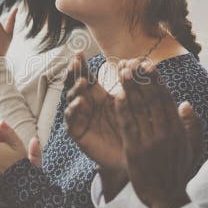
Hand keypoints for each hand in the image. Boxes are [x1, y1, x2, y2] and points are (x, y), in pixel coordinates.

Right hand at [64, 52, 126, 198]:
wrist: (131, 155)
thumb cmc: (133, 128)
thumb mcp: (132, 103)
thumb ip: (132, 85)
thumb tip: (136, 61)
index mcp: (97, 95)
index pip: (85, 76)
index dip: (81, 65)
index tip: (79, 52)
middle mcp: (86, 104)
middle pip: (74, 84)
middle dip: (73, 73)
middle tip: (74, 62)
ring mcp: (80, 118)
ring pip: (71, 100)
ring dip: (75, 89)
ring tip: (83, 82)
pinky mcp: (78, 132)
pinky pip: (71, 120)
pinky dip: (74, 110)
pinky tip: (81, 102)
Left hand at [114, 60, 201, 207]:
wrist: (167, 198)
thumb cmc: (179, 171)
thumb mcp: (193, 147)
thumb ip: (191, 124)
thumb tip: (184, 103)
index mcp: (178, 129)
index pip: (165, 99)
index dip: (155, 81)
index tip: (148, 65)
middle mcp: (165, 132)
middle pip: (150, 99)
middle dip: (140, 78)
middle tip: (131, 61)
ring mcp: (149, 141)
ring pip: (138, 108)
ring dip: (128, 87)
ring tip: (121, 71)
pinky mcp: (134, 150)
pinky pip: (127, 125)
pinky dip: (121, 109)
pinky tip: (115, 95)